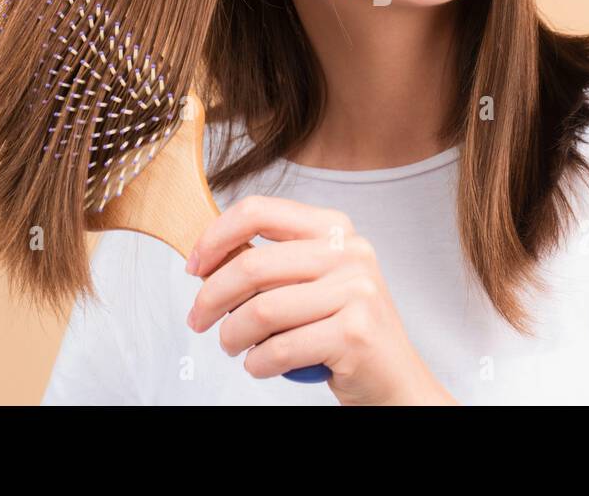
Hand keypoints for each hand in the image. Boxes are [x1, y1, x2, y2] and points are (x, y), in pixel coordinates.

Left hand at [184, 194, 456, 404]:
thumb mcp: (313, 280)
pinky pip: (281, 349)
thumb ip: (271, 263)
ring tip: (231, 346)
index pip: (258, 211)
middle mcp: (350, 252)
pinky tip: (259, 365)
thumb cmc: (342, 328)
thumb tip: (207, 258)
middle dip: (211, 297)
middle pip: (253, 265)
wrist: (393, 377)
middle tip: (198, 320)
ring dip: (232, 335)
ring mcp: (357, 292)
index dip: (215, 237)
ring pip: (262, 311)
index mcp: (334, 227)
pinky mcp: (355, 334)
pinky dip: (257, 363)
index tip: (195, 266)